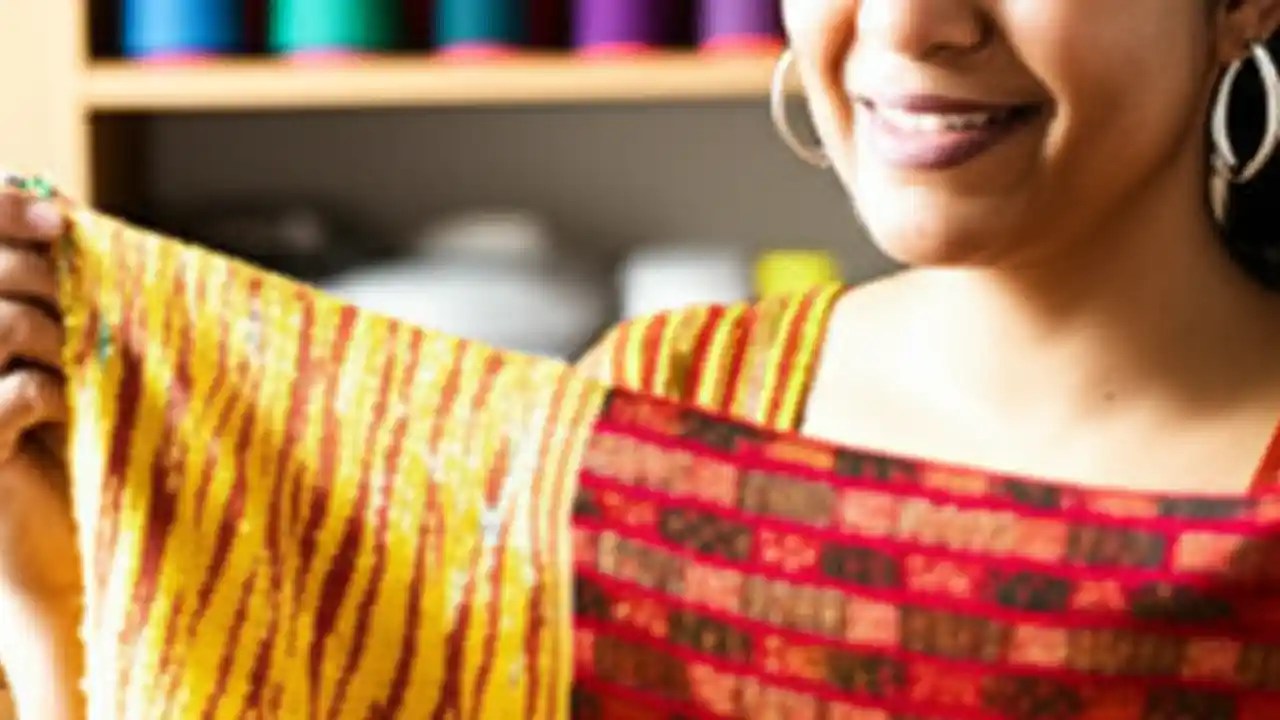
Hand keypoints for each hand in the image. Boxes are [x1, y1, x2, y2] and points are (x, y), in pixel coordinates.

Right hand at [0, 185, 70, 595]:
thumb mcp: (76, 355)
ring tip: (84, 368)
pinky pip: (16, 392)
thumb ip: (64, 294)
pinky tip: (68, 410)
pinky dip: (56, 391)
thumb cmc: (84, 439)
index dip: (1, 210)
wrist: (70, 544)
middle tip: (85, 303)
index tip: (60, 218)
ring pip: (2, 325)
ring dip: (60, 335)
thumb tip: (70, 213)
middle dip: (46, 276)